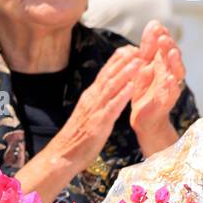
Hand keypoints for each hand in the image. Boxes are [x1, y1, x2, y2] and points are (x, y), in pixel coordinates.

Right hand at [40, 46, 143, 172]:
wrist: (64, 154)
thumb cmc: (77, 137)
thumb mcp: (88, 113)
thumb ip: (96, 101)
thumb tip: (104, 91)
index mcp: (90, 97)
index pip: (104, 74)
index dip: (117, 60)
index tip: (129, 48)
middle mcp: (92, 99)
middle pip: (109, 75)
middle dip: (124, 61)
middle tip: (138, 47)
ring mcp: (95, 110)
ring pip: (112, 87)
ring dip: (126, 73)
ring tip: (139, 60)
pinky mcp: (99, 123)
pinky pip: (112, 107)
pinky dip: (122, 95)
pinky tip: (132, 87)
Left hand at [129, 21, 185, 149]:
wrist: (144, 117)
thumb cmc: (145, 89)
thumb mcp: (143, 65)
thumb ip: (148, 46)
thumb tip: (154, 23)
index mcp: (164, 63)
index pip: (166, 46)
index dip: (162, 36)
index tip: (157, 26)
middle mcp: (171, 73)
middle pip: (173, 57)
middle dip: (169, 46)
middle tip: (163, 37)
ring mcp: (171, 87)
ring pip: (177, 72)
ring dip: (175, 62)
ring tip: (173, 52)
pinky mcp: (167, 101)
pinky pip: (171, 92)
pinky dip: (171, 85)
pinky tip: (169, 78)